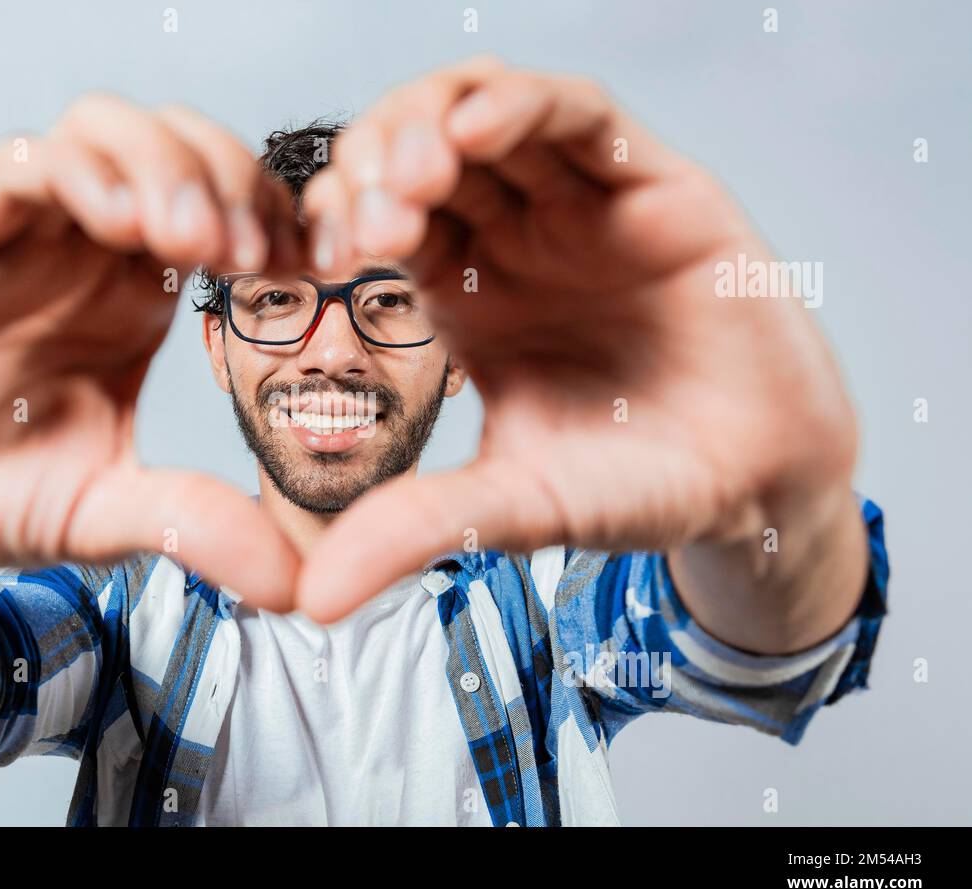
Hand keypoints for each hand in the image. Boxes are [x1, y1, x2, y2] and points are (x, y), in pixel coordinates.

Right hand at [0, 95, 304, 611]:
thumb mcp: (107, 516)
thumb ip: (193, 526)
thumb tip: (294, 586)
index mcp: (133, 301)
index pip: (221, 211)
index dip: (273, 221)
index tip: (309, 269)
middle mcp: (82, 257)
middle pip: (176, 148)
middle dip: (230, 178)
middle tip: (250, 252)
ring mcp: (16, 244)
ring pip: (103, 132)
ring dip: (164, 164)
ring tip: (194, 239)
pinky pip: (18, 167)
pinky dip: (80, 176)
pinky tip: (122, 229)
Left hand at [296, 57, 858, 621]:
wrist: (756, 484)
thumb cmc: (634, 488)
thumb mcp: (511, 507)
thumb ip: (417, 530)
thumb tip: (314, 599)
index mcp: (464, 302)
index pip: (376, 228)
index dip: (338, 227)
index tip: (317, 259)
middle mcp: (512, 244)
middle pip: (415, 157)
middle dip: (373, 168)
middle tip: (365, 218)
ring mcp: (577, 209)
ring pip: (483, 119)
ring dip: (432, 126)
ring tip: (413, 175)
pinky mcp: (651, 187)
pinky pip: (576, 118)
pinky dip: (521, 106)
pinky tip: (478, 128)